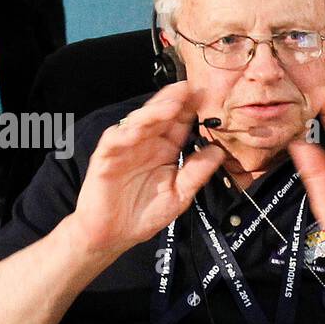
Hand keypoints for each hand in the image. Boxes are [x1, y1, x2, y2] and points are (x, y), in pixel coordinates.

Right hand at [70, 83, 224, 257]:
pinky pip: (114, 141)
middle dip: (175, 101)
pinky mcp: (105, 158)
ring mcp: (125, 148)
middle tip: (191, 88)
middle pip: (161, 116)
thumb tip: (219, 152)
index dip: (192, 111)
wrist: (113, 235)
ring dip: (154, 111)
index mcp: (164, 150)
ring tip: (172, 103)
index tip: (208, 98)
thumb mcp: (180, 194)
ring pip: (139, 123)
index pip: (179, 124)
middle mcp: (145, 144)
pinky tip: (139, 128)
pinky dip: (126, 133)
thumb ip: (197, 172)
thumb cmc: (143, 214)